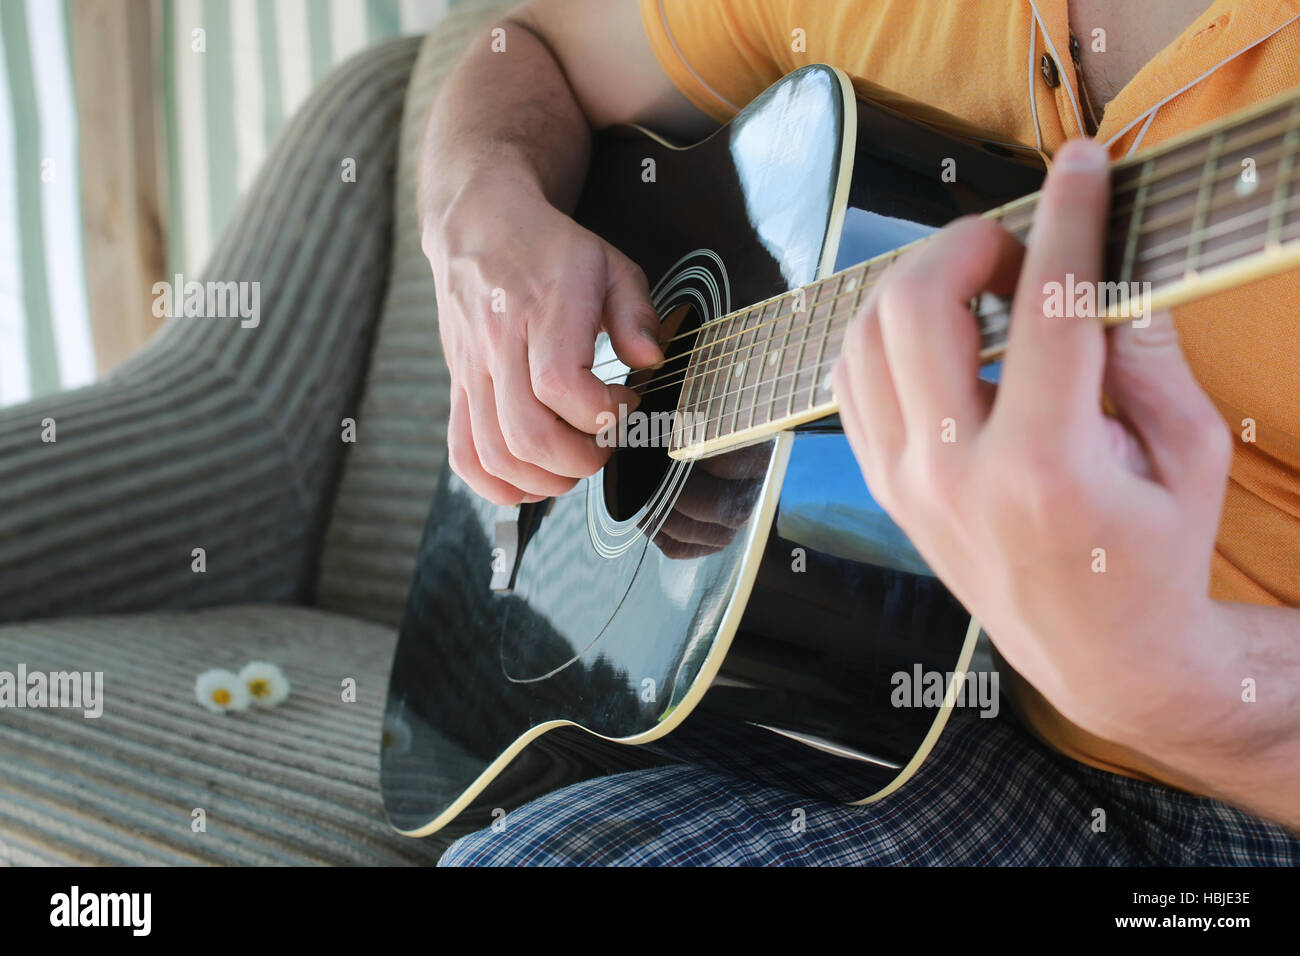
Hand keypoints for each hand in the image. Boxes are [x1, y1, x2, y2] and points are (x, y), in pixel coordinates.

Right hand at [425, 176, 663, 504]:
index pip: (560, 386)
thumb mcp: (610, 264)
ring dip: (545, 479)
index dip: (601, 414)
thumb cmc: (550, 250)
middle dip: (579, 459)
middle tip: (603, 443)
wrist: (480, 226)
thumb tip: (650, 359)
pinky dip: (498, 485)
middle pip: (527, 434)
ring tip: (574, 461)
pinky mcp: (458, 388)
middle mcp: (498, 344)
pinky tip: (533, 479)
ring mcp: (471, 371)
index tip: (625, 402)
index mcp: (540, 310)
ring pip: (495, 455)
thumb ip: (636, 314)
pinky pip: (463, 456)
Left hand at [832, 139, 1233, 743]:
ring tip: (979, 284)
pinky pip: (851, 380)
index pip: (1044, 306)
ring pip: (865, 336)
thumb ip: (1151, 354)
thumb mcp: (1190, 456)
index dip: (1066, 216)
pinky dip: (885, 333)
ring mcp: (904, 482)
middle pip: (915, 305)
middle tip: (1016, 242)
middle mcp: (954, 473)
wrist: (1099, 655)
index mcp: (1045, 468)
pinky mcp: (883, 487)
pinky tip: (938, 330)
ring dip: (918, 281)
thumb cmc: (1155, 556)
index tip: (1080, 164)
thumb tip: (1109, 263)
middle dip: (967, 241)